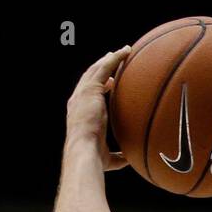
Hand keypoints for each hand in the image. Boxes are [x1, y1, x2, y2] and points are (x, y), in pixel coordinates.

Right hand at [65, 47, 130, 171]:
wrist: (84, 149)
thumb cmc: (94, 157)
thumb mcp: (108, 157)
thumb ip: (119, 156)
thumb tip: (132, 160)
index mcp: (81, 112)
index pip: (90, 95)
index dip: (99, 87)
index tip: (111, 83)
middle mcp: (79, 99)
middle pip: (91, 77)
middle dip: (102, 67)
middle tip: (112, 59)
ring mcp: (83, 92)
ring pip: (97, 69)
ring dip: (110, 59)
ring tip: (123, 51)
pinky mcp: (90, 88)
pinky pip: (104, 68)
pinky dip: (114, 58)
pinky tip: (125, 52)